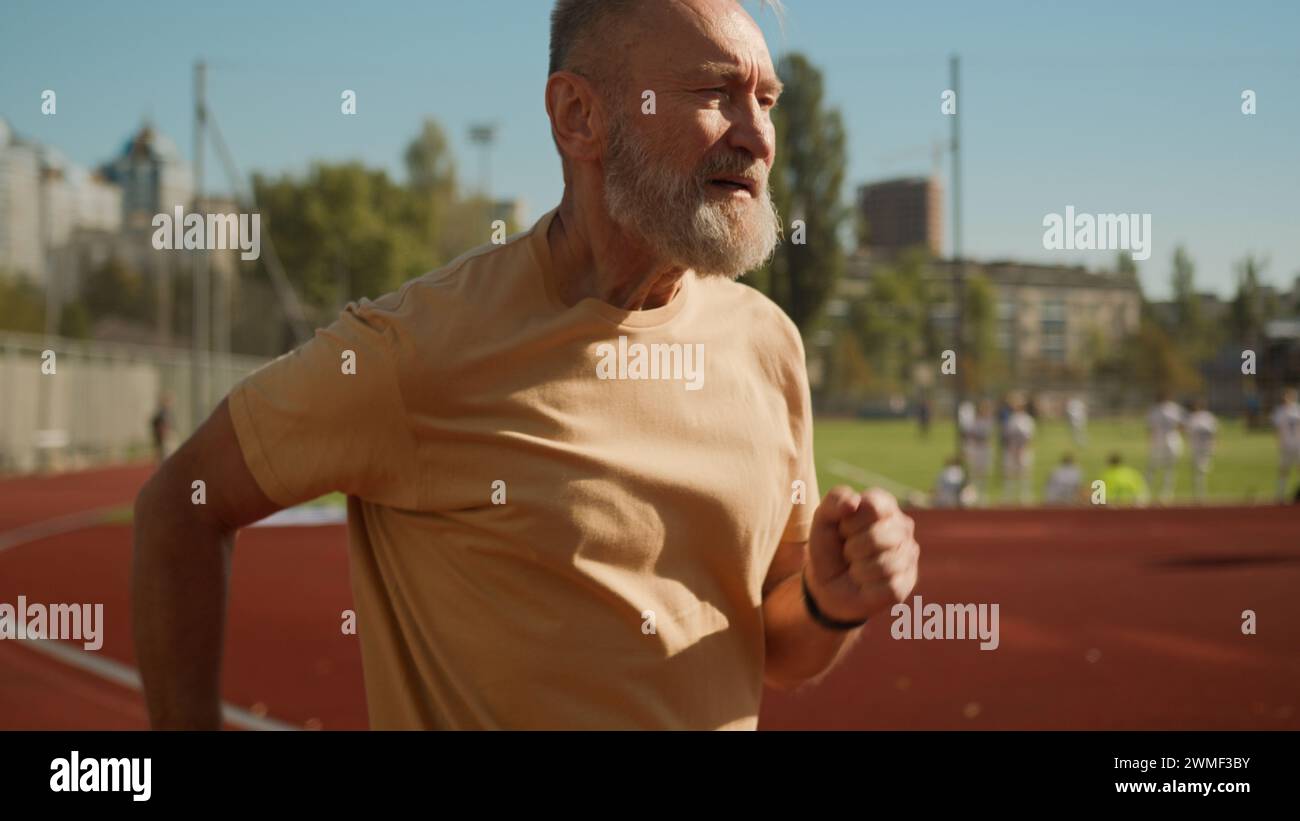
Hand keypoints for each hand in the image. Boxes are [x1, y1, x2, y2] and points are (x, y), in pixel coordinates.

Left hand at [804, 486, 918, 623]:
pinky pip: (888, 587)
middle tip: (849, 551)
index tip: (843, 529)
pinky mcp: (906, 582)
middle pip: (878, 537)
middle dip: (852, 548)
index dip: (850, 522)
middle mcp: (903, 527)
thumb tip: (853, 502)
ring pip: (884, 565)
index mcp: (885, 505)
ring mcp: (908, 555)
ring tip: (856, 567)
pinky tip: (865, 583)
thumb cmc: (829, 547)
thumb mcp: (823, 519)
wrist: (826, 583)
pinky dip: (867, 587)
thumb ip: (834, 501)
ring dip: (858, 569)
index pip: (873, 507)